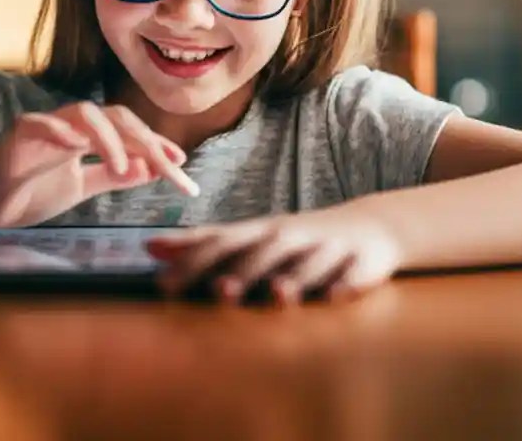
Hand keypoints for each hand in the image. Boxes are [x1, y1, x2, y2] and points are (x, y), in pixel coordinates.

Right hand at [0, 102, 199, 227]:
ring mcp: (45, 125)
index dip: (157, 146)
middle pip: (118, 119)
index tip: (183, 167)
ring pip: (86, 114)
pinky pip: (41, 123)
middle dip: (149, 143)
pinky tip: (75, 147)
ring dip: (110, 139)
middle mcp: (71, 124)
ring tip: (125, 169)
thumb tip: (151, 168)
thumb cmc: (27, 193)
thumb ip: (112, 176)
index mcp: (87, 136)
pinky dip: (60, 131)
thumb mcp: (80, 187)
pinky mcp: (18, 134)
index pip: (130, 132)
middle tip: (172, 169)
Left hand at [144, 209, 402, 304]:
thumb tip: (149, 248)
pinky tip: (335, 297)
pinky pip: (354, 275)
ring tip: (278, 294)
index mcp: (263, 232)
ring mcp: (330, 247)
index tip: (165, 284)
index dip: (195, 260)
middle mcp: (294, 236)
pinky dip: (346, 284)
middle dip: (244, 269)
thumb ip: (203, 244)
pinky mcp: (363, 262)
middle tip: (219, 291)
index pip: (224, 242)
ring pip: (311, 262)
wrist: (372, 225)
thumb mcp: (251, 236)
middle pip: (266, 250)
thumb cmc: (297, 239)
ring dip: (295, 277)